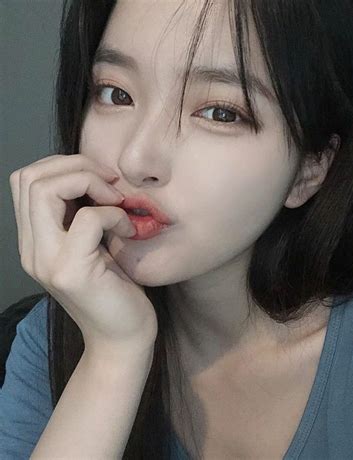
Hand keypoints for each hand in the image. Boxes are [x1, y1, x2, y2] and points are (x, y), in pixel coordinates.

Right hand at [9, 154, 157, 354]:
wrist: (122, 339)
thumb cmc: (115, 291)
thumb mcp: (93, 247)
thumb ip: (81, 216)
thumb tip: (96, 177)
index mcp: (35, 241)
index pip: (25, 180)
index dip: (63, 165)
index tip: (101, 178)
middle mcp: (32, 250)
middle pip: (29, 178)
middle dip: (77, 165)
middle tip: (111, 182)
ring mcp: (47, 261)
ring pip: (46, 189)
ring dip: (91, 183)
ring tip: (117, 202)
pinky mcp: (72, 272)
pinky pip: (89, 218)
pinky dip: (114, 214)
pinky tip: (128, 230)